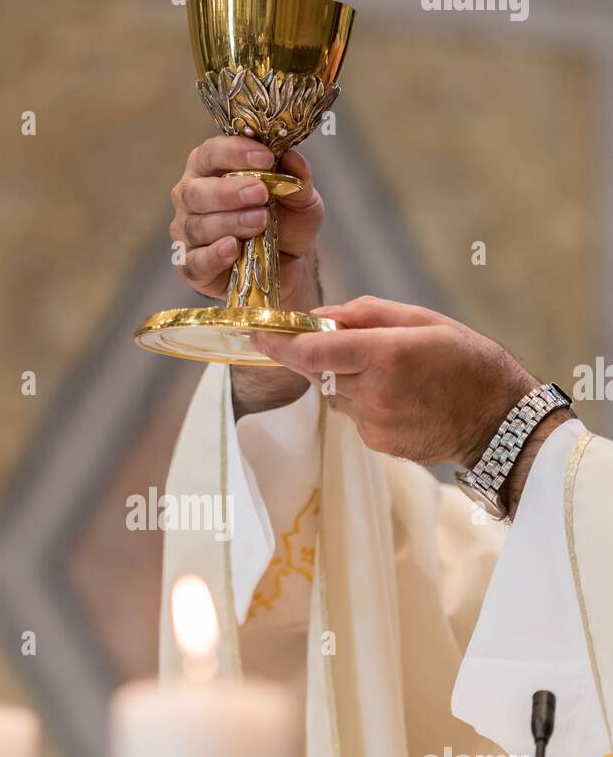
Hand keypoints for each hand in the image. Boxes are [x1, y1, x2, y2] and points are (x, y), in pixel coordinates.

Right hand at [170, 135, 322, 306]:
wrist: (288, 264)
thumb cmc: (285, 222)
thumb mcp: (301, 198)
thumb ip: (298, 178)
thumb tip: (292, 158)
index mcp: (210, 169)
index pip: (211, 153)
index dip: (234, 153)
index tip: (266, 158)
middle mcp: (191, 198)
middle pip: (195, 191)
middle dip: (228, 191)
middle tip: (260, 193)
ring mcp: (188, 235)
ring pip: (197, 226)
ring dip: (230, 222)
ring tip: (261, 221)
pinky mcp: (192, 268)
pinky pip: (195, 262)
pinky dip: (214, 256)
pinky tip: (233, 248)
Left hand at [253, 295, 540, 470]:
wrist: (498, 421)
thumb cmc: (468, 361)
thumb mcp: (425, 320)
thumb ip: (367, 313)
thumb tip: (321, 315)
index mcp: (386, 354)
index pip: (314, 350)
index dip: (279, 343)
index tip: (257, 333)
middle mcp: (374, 392)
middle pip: (319, 371)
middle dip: (323, 355)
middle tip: (353, 344)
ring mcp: (374, 424)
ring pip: (335, 394)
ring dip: (347, 379)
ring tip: (392, 374)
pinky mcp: (377, 443)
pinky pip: (354, 415)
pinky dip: (364, 401)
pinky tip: (400, 398)